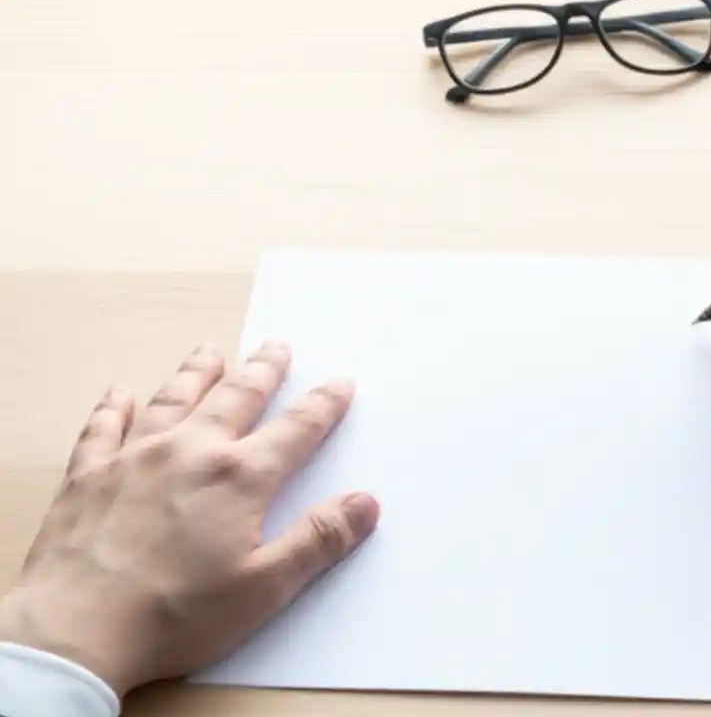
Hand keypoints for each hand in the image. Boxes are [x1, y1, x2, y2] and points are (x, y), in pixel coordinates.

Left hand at [0, 342, 379, 695]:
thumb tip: (365, 502)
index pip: (295, 430)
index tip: (339, 383)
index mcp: (239, 479)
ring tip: (210, 351)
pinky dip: (114, 407)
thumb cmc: (175, 616)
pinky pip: (103, 427)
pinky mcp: (88, 477)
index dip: (322, 405)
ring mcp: (134, 459)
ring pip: (172, 399)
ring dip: (196, 373)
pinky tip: (121, 393)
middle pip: (235, 399)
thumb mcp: (265, 587)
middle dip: (262, 372)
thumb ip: (318, 539)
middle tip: (276, 347)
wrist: (75, 632)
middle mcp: (190, 453)